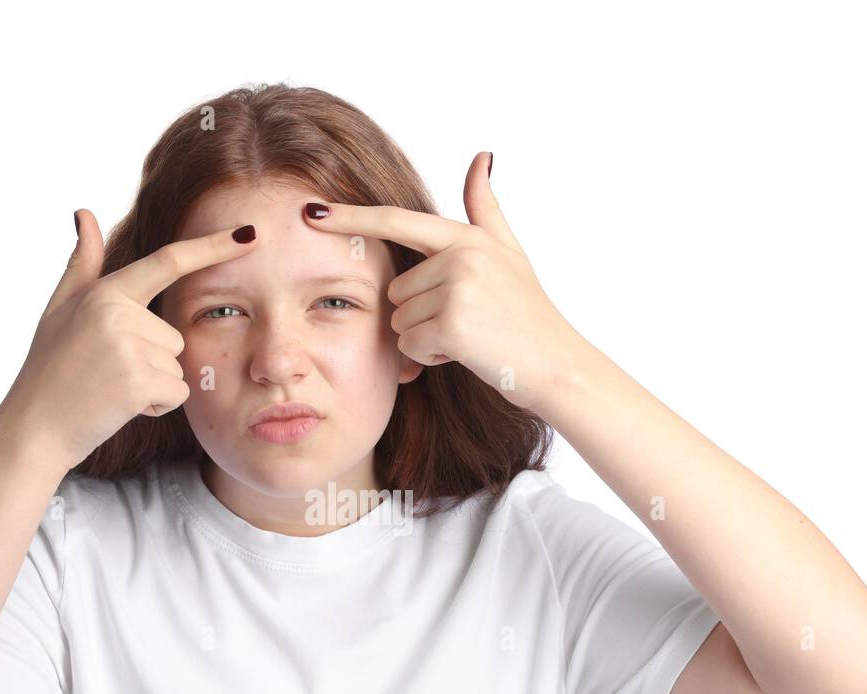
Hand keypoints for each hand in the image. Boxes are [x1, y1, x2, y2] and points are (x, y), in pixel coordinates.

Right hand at [0, 210, 258, 471]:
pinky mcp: (140, 380)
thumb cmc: (49, 369)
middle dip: (152, 360)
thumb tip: (85, 213)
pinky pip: (177, 391)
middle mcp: (119, 312)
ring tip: (110, 388)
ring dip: (153, 383)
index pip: (169, 262)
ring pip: (177, 364)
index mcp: (106, 291)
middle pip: (174, 335)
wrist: (34, 427)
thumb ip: (82, 263)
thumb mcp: (61, 308)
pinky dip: (156, 404)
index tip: (249, 234)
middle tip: (107, 373)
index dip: (212, 247)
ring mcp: (129, 346)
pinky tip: (120, 405)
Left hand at [302, 152, 582, 412]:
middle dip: (421, 314)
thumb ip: (485, 208)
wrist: (555, 364)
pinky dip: (431, 356)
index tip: (311, 212)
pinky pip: (410, 344)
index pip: (397, 221)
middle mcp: (461, 256)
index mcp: (467, 237)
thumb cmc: (528, 313)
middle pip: (397, 289)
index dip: (352, 218)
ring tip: (469, 337)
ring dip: (426, 336)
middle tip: (467, 322)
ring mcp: (457, 288)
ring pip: (400, 320)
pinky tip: (465, 353)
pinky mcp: (452, 323)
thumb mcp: (510, 252)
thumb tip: (482, 156)